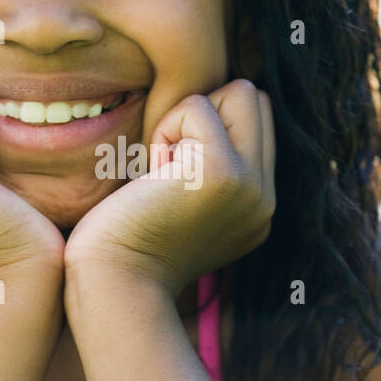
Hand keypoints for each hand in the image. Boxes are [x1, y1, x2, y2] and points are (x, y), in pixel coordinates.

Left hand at [63, 79, 274, 297]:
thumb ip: (210, 167)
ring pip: (239, 93)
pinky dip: (166, 129)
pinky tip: (153, 174)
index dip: (212, 125)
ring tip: (163, 171)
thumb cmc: (126, 244)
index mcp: (258, 206)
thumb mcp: (183, 204)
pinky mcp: (223, 172)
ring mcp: (251, 185)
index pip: (257, 121)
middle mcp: (265, 197)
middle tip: (170, 163)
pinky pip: (197, 107)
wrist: (114, 286)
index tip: (176, 170)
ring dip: (187, 120)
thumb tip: (208, 108)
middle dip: (206, 114)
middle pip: (255, 100)